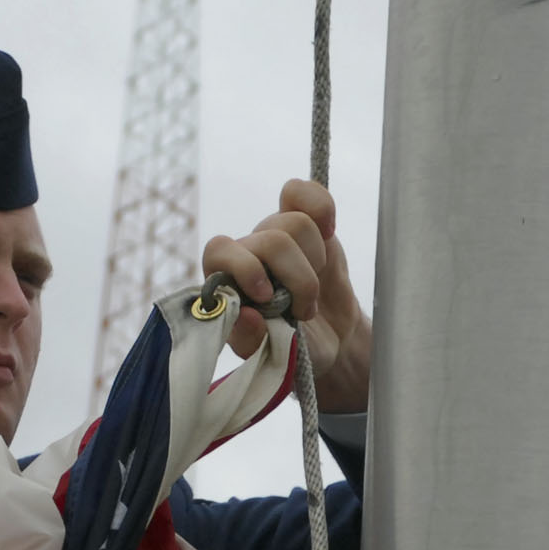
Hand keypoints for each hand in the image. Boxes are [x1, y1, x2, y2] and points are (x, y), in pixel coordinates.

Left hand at [200, 179, 373, 413]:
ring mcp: (278, 234)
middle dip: (298, 279)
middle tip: (304, 312)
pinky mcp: (308, 222)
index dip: (246, 267)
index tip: (267, 296)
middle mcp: (248, 251)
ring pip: (297, 223)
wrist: (327, 339)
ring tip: (315, 292)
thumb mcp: (269, 356)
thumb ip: (251, 341)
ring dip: (314, 263)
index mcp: (227, 280)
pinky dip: (322, 208)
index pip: (219, 249)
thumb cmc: (290, 347)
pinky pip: (307, 193)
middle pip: (272, 239)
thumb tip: (247, 314)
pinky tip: (329, 232)